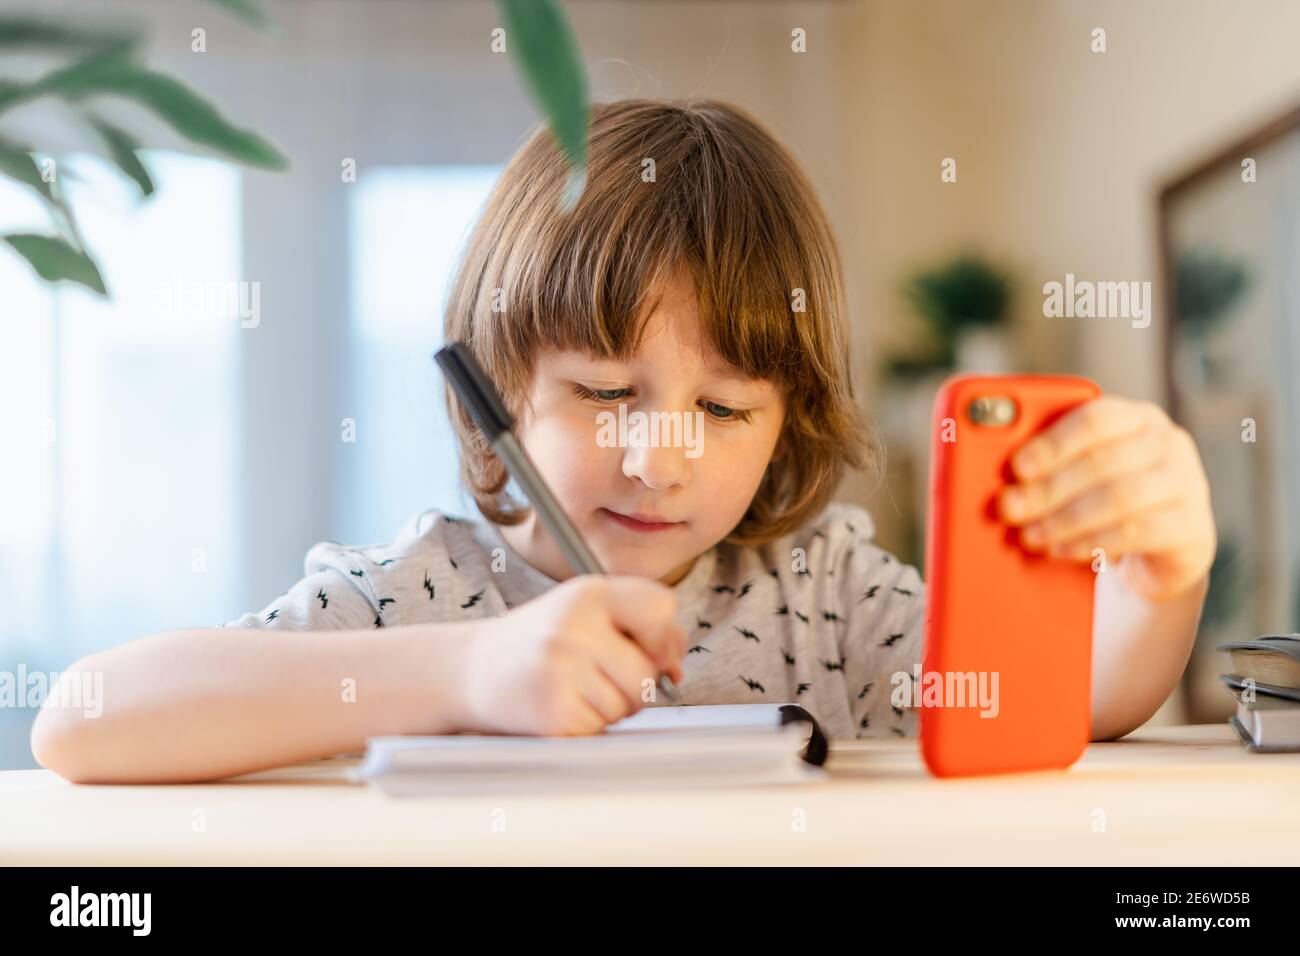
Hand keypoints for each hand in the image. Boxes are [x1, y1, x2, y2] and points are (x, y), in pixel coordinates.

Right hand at [455, 575, 686, 735]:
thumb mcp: (584, 612)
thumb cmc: (540, 641)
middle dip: (634, 684)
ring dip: (609, 707)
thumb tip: (675, 668)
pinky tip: (558, 704)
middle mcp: (575, 626)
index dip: (663, 635)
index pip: (661, 608)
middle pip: (648, 672)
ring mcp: (562, 669)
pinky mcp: (554, 711)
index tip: (645, 647)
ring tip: (572, 687)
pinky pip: (601, 728)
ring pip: (627, 706)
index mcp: (589, 593)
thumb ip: (638, 625)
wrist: (469, 669)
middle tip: (596, 674)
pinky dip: (586, 724)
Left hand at [996, 395, 1215, 601]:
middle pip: (1104, 461)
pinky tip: (1062, 550)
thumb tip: (996, 474)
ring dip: (1066, 519)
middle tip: (1009, 509)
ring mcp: (1187, 484)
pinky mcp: (1192, 527)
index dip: (1053, 443)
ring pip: (1120, 497)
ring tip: (1030, 535)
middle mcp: (1167, 442)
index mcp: (1134, 416)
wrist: (1159, 547)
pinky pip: (1138, 532)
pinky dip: (1092, 542)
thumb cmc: (1103, 498)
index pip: (1096, 418)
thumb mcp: (1079, 474)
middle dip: (1049, 488)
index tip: (1017, 467)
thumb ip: (1048, 463)